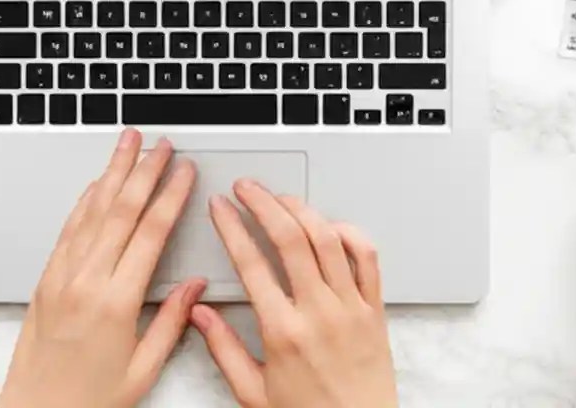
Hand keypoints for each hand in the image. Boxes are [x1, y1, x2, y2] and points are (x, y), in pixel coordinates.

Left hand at [0, 129, 204, 407]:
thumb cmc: (88, 400)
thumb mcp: (144, 369)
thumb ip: (172, 322)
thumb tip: (196, 285)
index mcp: (117, 302)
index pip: (151, 233)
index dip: (171, 196)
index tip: (186, 171)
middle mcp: (86, 282)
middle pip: (121, 210)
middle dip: (144, 170)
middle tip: (161, 143)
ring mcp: (62, 277)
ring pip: (92, 212)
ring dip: (112, 173)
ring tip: (127, 143)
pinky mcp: (46, 280)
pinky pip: (69, 230)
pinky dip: (85, 201)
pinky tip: (97, 183)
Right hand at [190, 180, 397, 407]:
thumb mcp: (253, 393)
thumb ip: (223, 349)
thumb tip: (199, 312)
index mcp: (283, 332)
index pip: (251, 264)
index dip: (232, 227)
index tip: (220, 208)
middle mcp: (319, 313)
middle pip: (291, 239)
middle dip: (264, 203)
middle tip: (246, 188)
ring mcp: (351, 307)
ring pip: (329, 240)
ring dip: (302, 209)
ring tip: (281, 197)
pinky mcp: (375, 309)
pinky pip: (368, 257)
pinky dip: (350, 233)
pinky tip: (331, 224)